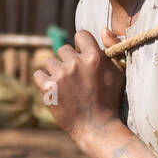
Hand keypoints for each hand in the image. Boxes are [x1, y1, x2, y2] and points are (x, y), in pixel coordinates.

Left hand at [32, 29, 125, 145]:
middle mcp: (76, 63)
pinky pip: (38, 74)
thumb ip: (113, 48)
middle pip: (64, 49)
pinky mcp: (47, 88)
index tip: (83, 58)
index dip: (81, 46)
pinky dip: (44, 81)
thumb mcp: (119, 72)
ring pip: (50, 61)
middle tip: (76, 77)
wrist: (96, 127)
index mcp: (94, 57)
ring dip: (56, 71)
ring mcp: (60, 76)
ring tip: (66, 86)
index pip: (80, 35)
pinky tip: (54, 89)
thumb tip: (102, 29)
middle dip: (68, 60)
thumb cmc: (110, 99)